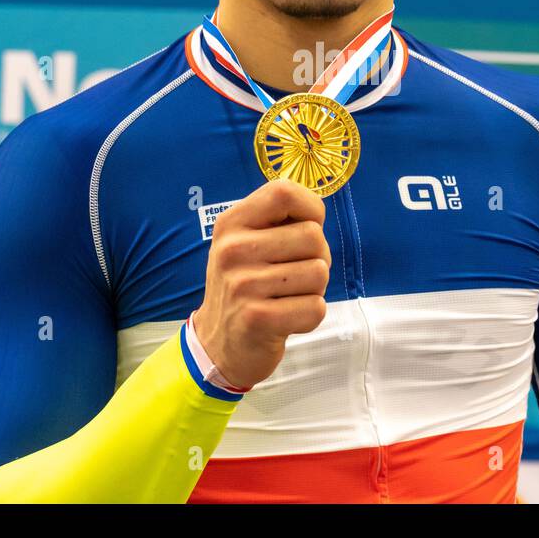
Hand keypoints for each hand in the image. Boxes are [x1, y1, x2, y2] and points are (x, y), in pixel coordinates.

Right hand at [192, 178, 331, 388]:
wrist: (218, 345)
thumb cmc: (245, 286)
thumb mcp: (245, 243)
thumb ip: (277, 221)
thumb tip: (316, 212)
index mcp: (231, 223)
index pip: (284, 192)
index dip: (310, 208)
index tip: (305, 229)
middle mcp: (232, 250)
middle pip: (313, 236)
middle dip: (318, 257)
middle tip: (295, 275)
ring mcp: (243, 285)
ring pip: (319, 272)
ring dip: (315, 289)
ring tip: (288, 296)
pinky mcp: (258, 319)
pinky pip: (316, 307)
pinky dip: (311, 315)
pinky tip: (288, 318)